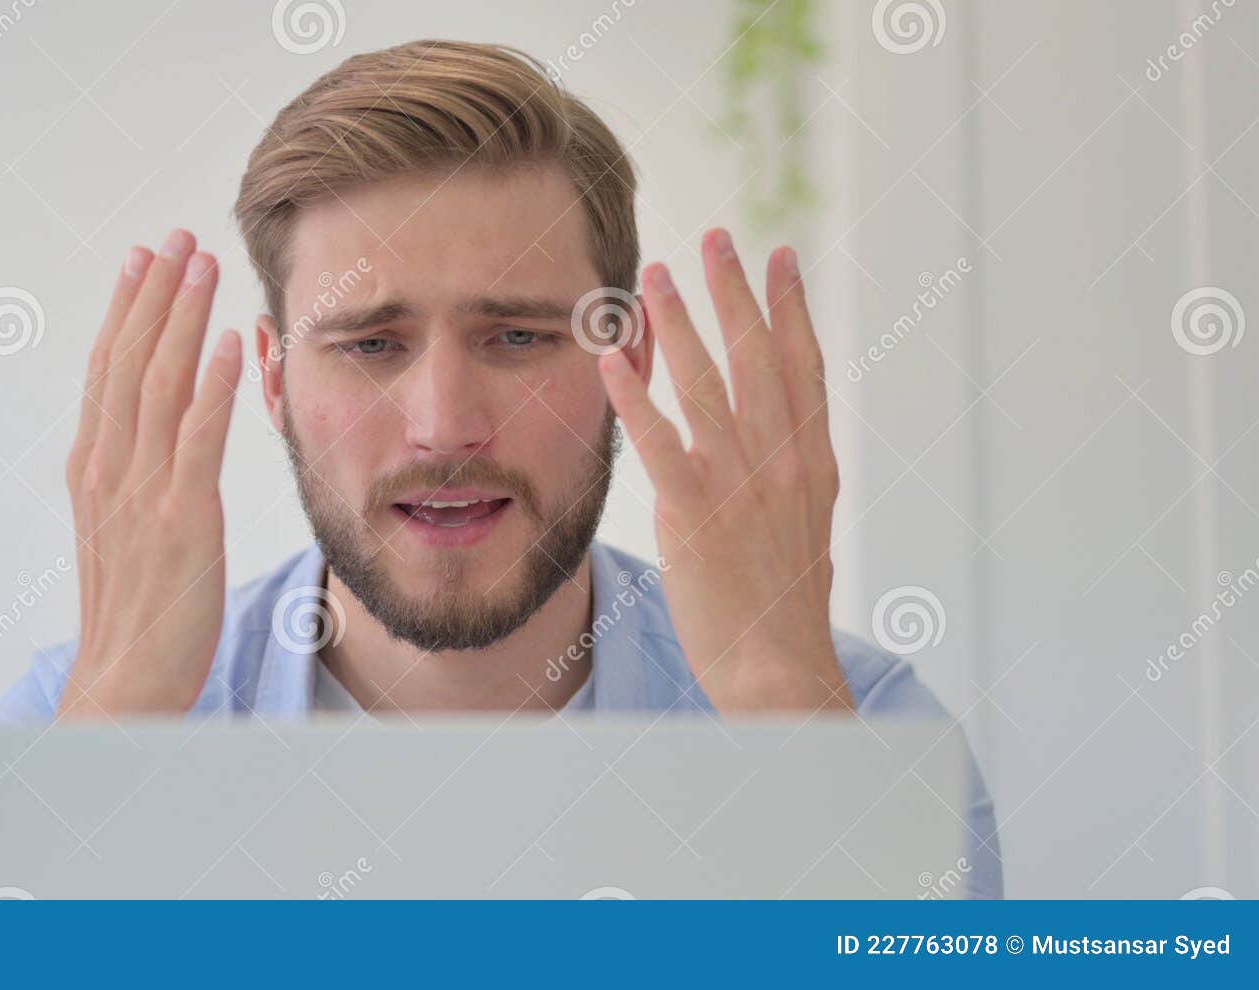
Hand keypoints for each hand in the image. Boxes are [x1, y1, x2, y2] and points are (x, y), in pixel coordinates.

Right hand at [58, 229, 241, 717]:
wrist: (124, 684)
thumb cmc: (132, 619)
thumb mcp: (122, 537)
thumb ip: (132, 483)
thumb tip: (149, 442)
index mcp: (93, 472)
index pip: (107, 372)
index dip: (126, 311)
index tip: (141, 261)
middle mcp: (108, 471)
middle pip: (128, 362)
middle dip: (153, 294)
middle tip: (173, 237)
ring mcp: (141, 492)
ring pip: (158, 384)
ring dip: (181, 318)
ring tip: (199, 263)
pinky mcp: (182, 519)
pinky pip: (196, 439)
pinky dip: (211, 386)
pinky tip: (228, 343)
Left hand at [598, 229, 852, 713]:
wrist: (779, 671)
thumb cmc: (788, 613)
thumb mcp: (807, 535)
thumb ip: (794, 484)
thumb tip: (789, 452)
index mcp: (812, 465)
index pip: (805, 368)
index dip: (792, 308)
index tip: (782, 257)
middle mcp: (782, 463)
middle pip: (758, 358)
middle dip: (736, 292)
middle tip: (717, 236)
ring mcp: (740, 486)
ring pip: (707, 384)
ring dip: (680, 323)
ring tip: (656, 275)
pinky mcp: (695, 515)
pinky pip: (660, 441)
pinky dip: (634, 394)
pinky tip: (613, 355)